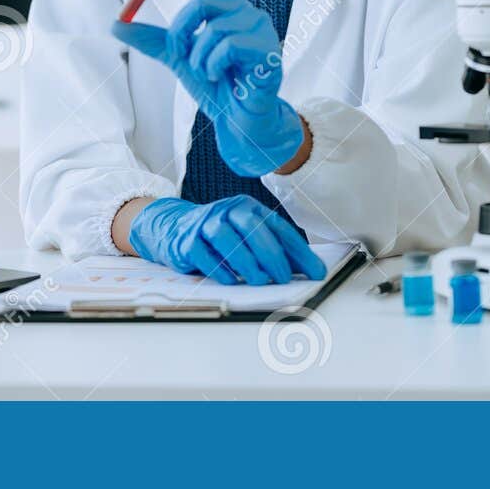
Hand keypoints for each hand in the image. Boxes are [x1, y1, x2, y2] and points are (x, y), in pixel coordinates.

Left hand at [111, 0, 305, 175]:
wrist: (239, 119)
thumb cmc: (216, 84)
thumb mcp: (179, 57)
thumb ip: (152, 39)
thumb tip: (115, 23)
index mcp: (226, 8)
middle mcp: (245, 12)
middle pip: (201, 1)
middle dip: (180, 30)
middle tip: (180, 53)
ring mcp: (259, 29)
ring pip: (211, 30)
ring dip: (199, 58)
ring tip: (212, 72)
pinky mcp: (266, 50)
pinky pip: (226, 48)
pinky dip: (214, 66)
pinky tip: (225, 77)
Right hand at [127, 196, 324, 284]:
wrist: (174, 228)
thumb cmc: (220, 235)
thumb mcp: (248, 236)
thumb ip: (277, 250)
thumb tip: (312, 270)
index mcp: (247, 207)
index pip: (278, 227)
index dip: (298, 250)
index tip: (315, 271)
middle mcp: (226, 211)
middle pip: (252, 228)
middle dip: (271, 254)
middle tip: (283, 276)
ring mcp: (205, 224)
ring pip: (227, 238)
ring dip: (245, 261)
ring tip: (259, 280)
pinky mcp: (187, 241)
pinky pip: (204, 254)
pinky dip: (220, 268)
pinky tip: (232, 281)